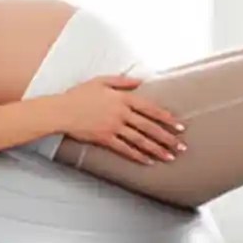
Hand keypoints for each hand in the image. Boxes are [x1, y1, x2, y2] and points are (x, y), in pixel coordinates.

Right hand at [56, 74, 186, 164]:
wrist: (61, 110)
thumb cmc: (79, 94)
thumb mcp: (101, 81)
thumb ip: (122, 81)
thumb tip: (140, 81)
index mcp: (122, 98)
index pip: (150, 108)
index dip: (166, 118)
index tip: (179, 126)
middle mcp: (121, 113)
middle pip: (148, 127)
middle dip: (167, 137)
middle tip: (181, 146)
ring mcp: (113, 127)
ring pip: (140, 140)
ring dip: (156, 149)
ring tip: (169, 157)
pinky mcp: (105, 139)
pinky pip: (125, 149)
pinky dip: (137, 155)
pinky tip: (147, 161)